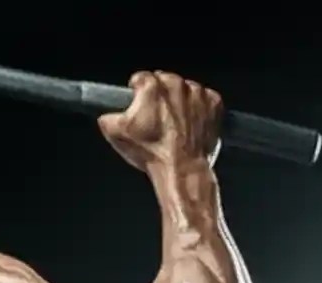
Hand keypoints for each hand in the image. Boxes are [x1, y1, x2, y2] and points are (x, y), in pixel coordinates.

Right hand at [98, 71, 223, 171]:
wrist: (181, 167)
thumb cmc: (151, 150)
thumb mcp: (115, 134)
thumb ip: (107, 117)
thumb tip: (107, 115)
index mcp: (153, 86)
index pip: (141, 77)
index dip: (136, 89)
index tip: (136, 98)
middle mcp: (177, 84)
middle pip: (164, 79)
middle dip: (158, 94)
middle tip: (154, 115)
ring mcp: (198, 93)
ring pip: (185, 88)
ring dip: (178, 100)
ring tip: (173, 122)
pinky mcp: (214, 103)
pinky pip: (204, 98)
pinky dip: (197, 107)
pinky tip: (189, 123)